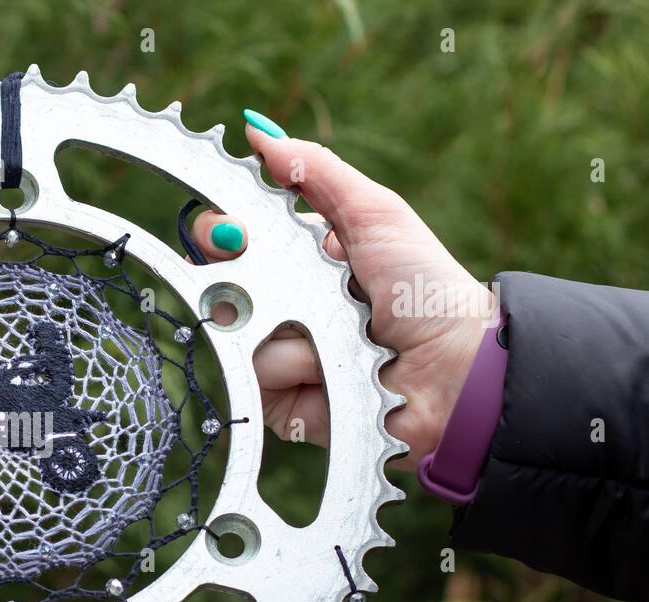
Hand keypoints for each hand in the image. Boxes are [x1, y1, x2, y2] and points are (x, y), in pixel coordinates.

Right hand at [190, 116, 493, 467]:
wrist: (452, 366)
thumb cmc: (423, 286)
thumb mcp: (373, 213)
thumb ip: (314, 170)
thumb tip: (256, 127)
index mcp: (300, 260)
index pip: (234, 241)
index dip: (221, 232)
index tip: (227, 230)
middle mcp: (284, 307)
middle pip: (220, 285)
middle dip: (243, 278)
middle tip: (276, 280)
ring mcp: (279, 355)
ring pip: (240, 331)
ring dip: (291, 326)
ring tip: (339, 331)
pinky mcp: (279, 403)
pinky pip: (257, 375)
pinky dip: (294, 366)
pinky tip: (329, 366)